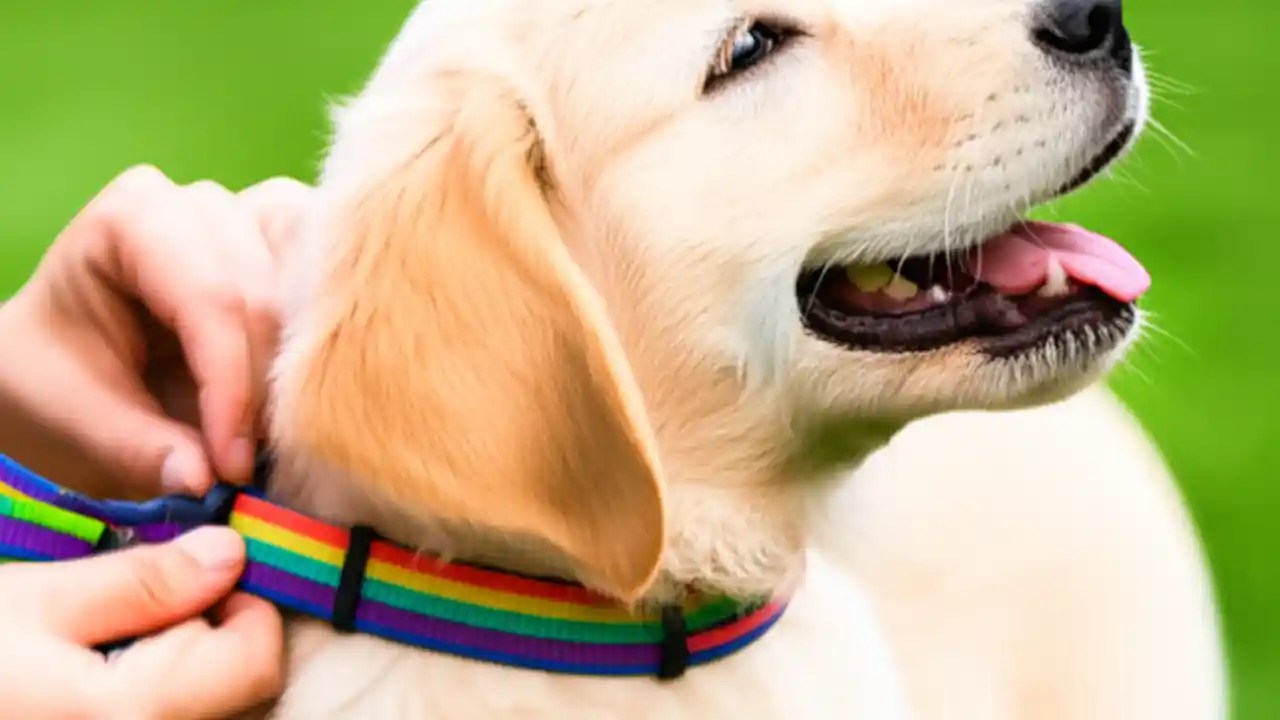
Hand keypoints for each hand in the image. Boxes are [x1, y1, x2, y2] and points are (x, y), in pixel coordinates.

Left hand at [0, 166, 310, 498]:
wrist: (78, 356)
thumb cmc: (65, 371)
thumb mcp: (74, 414)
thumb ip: (135, 445)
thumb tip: (202, 478)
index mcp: (133, 215)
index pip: (211, 299)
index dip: (232, 388)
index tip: (232, 467)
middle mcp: (204, 202)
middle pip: (268, 292)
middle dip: (266, 388)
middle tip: (255, 465)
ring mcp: (257, 215)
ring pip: (316, 279)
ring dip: (308, 359)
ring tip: (284, 427)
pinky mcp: (295, 244)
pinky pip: (338, 281)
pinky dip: (332, 336)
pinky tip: (312, 389)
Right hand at [0, 527, 283, 718]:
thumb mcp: (34, 603)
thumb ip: (144, 583)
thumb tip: (231, 555)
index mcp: (138, 718)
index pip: (257, 663)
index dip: (244, 608)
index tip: (199, 573)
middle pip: (235, 698)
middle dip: (207, 641)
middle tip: (142, 607)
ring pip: (200, 716)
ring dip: (175, 674)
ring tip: (105, 647)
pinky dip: (143, 705)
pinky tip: (89, 682)